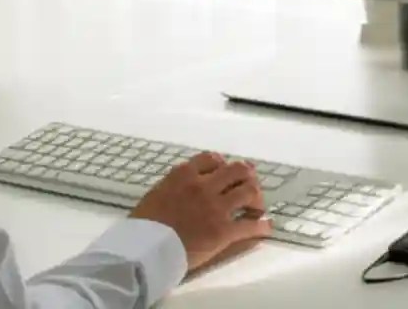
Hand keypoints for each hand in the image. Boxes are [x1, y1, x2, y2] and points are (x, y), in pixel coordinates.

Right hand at [131, 152, 272, 269]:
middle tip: (249, 185)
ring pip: (249, 192)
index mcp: (183, 175)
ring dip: (257, 198)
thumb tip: (184, 189)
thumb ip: (175, 186)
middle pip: (237, 170)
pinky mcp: (224, 230)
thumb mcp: (155, 194)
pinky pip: (251, 225)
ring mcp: (216, 207)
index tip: (226, 172)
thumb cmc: (142, 227)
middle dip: (246, 176)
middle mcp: (203, 186)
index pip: (212, 158)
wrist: (143, 250)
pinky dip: (262, 226)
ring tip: (258, 207)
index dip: (223, 164)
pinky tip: (266, 227)